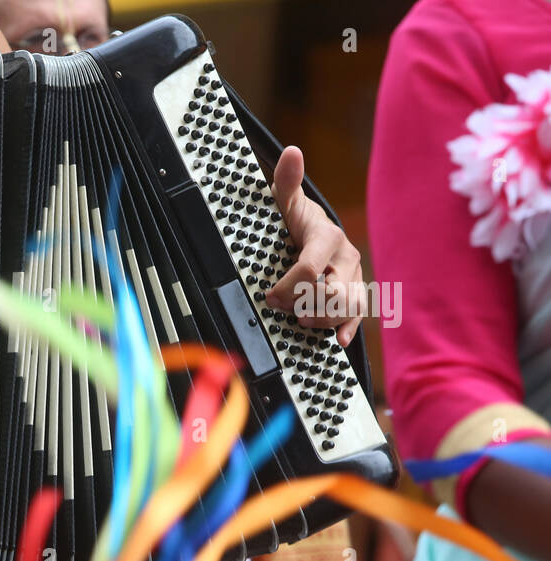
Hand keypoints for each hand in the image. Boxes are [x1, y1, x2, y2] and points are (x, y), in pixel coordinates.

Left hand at [265, 146, 364, 347]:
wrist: (313, 234)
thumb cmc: (294, 220)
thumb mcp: (284, 203)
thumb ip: (286, 182)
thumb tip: (292, 151)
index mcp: (328, 237)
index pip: (309, 270)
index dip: (286, 288)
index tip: (270, 295)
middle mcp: (346, 258)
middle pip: (332, 294)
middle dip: (305, 305)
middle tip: (285, 308)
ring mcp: (353, 277)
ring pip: (347, 308)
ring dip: (321, 320)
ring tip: (301, 319)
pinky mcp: (356, 293)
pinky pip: (359, 316)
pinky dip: (347, 330)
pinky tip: (336, 341)